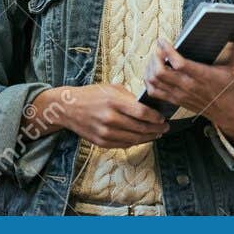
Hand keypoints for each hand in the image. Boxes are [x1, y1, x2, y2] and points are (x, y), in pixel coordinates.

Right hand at [27, 84, 167, 148]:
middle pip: (139, 128)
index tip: (163, 118)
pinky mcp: (101, 142)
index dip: (155, 118)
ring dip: (148, 138)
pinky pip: (123, 144)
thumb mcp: (111, 88)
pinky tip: (142, 138)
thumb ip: (129, 98)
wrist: (68, 108)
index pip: (141, 112)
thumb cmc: (92, 95)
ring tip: (156, 134)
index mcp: (113, 102)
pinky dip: (135, 142)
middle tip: (164, 128)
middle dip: (155, 129)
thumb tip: (148, 106)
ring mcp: (105, 132)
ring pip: (133, 139)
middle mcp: (109, 118)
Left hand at [145, 37, 233, 148]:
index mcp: (202, 76)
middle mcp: (188, 86)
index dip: (167, 51)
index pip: (178, 64)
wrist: (229, 113)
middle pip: (160, 72)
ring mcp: (180, 94)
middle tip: (158, 48)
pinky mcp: (176, 100)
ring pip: (154, 82)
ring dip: (150, 68)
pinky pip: (154, 92)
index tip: (163, 40)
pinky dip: (149, 82)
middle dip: (155, 57)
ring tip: (155, 57)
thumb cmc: (232, 89)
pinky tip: (152, 72)